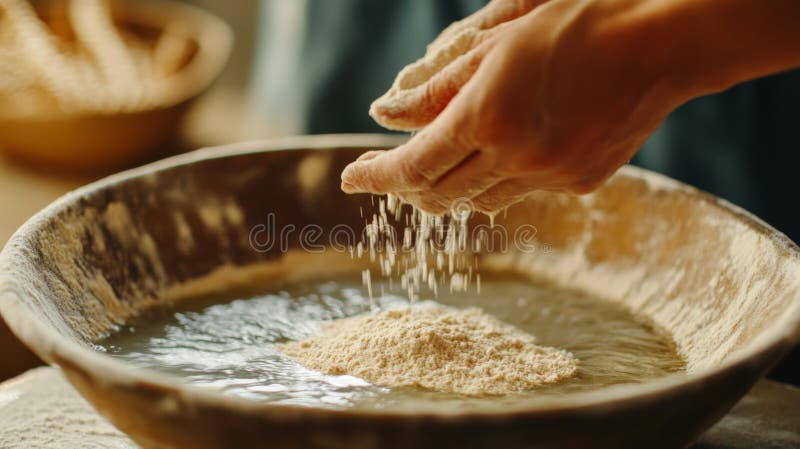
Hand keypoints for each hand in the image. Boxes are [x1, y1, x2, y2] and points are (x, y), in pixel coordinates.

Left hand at [342, 0, 687, 213]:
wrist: (659, 43)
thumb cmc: (575, 27)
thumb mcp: (495, 44)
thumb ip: (436, 89)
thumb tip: (385, 114)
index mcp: (486, 118)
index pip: (412, 166)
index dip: (376, 176)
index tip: (350, 179)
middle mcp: (514, 157)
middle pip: (439, 192)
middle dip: (405, 185)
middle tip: (386, 172)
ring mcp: (549, 176)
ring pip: (479, 201)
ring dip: (450, 187)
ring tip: (437, 166)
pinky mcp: (579, 184)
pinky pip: (522, 193)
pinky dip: (499, 180)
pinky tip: (503, 155)